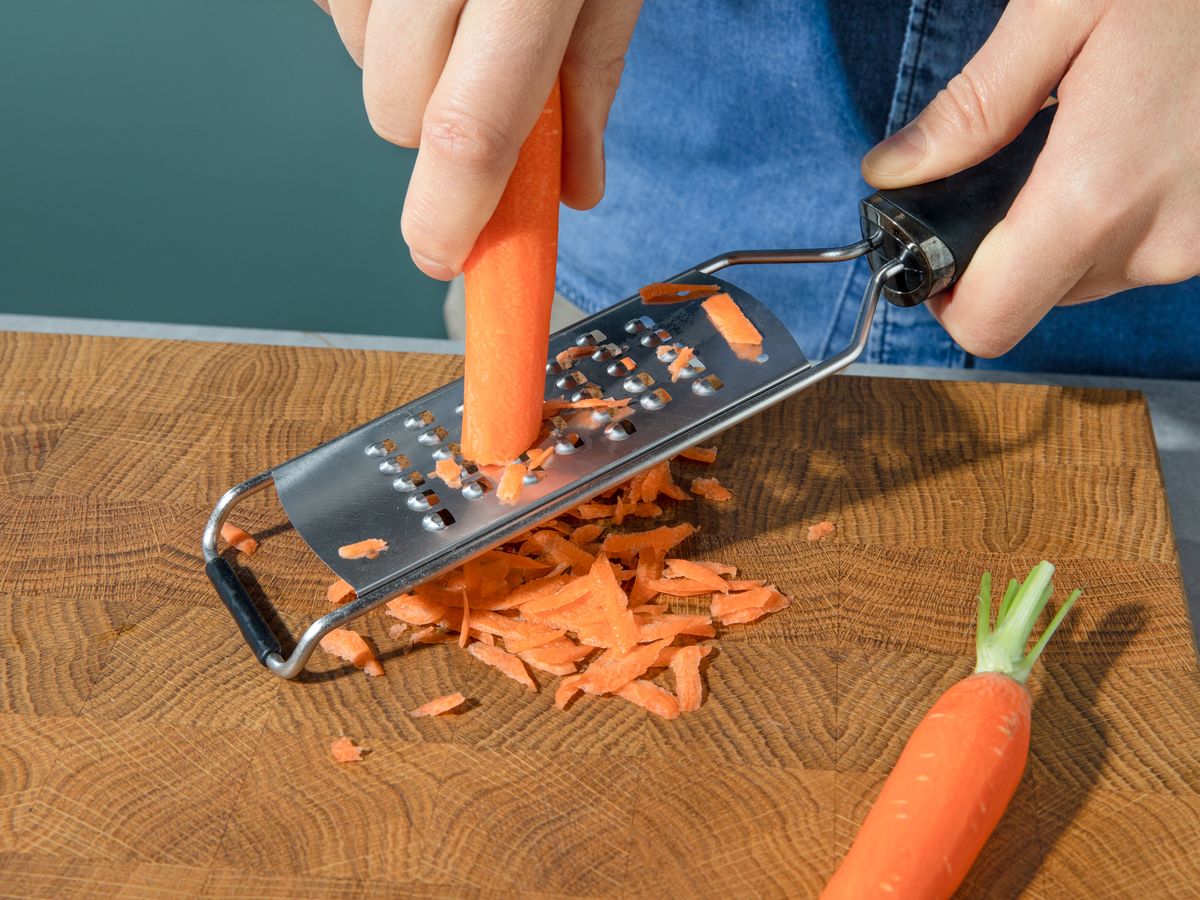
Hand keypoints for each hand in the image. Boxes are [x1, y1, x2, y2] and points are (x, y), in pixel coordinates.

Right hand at [313, 0, 641, 279]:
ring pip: (358, 61)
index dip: (450, 218)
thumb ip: (592, 78)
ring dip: (405, 60)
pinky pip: (332, 6)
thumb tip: (574, 188)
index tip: (444, 258)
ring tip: (458, 2)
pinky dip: (375, 13)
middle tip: (487, 72)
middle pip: (398, 114)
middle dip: (438, 125)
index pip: (470, 132)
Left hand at [860, 0, 1199, 357]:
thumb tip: (893, 171)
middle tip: (1005, 165)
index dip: (945, 296)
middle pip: (1031, 295)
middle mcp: (1155, 242)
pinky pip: (1135, 250)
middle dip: (1001, 243)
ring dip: (1060, 225)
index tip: (932, 243)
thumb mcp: (1059, 11)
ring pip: (1083, 275)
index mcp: (1096, 196)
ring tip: (1079, 140)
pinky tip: (1124, 147)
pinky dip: (1111, 214)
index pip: (989, 320)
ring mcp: (1197, 244)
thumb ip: (970, 108)